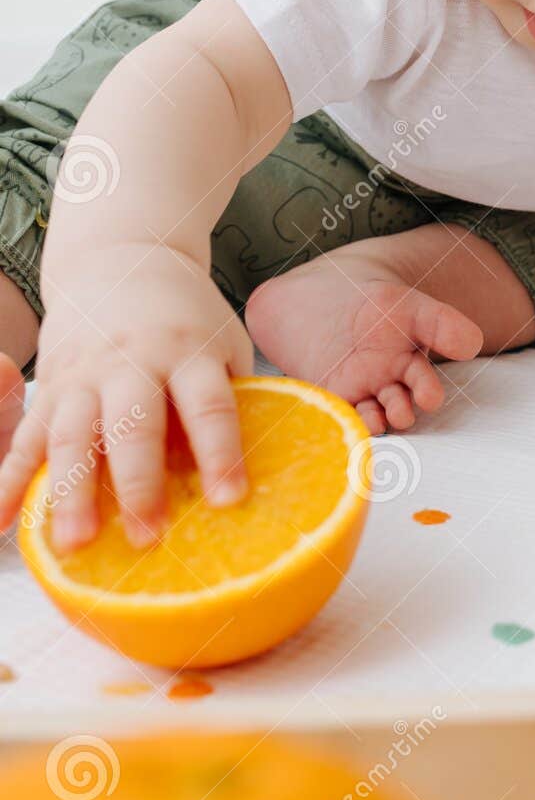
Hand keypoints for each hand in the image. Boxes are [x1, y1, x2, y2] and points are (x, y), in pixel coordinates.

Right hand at [0, 242, 252, 551]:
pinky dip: (10, 480)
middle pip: (133, 426)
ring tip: (74, 544)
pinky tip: (2, 521)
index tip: (229, 500)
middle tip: (146, 536)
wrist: (120, 255)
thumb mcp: (222, 341)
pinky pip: (27, 437)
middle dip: (137, 484)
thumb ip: (231, 398)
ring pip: (72, 436)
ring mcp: (84, 373)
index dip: (220, 453)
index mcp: (188, 351)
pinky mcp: (50, 384)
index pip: (208, 407)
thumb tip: (245, 474)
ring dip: (71, 492)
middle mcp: (133, 361)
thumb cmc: (186, 315)